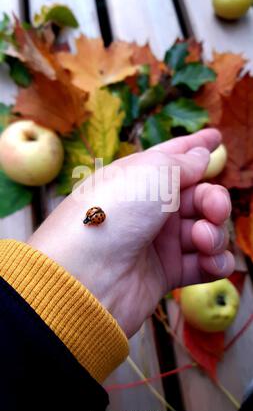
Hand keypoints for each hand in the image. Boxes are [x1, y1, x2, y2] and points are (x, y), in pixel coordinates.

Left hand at [28, 129, 233, 337]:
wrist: (86, 273)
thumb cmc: (114, 212)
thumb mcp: (152, 172)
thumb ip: (183, 163)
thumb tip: (201, 155)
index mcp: (142, 178)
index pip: (175, 158)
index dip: (196, 146)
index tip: (217, 137)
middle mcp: (151, 208)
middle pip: (198, 198)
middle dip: (215, 201)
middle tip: (215, 209)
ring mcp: (158, 241)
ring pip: (205, 231)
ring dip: (214, 233)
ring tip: (202, 239)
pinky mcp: (165, 273)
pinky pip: (203, 265)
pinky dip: (215, 262)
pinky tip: (211, 260)